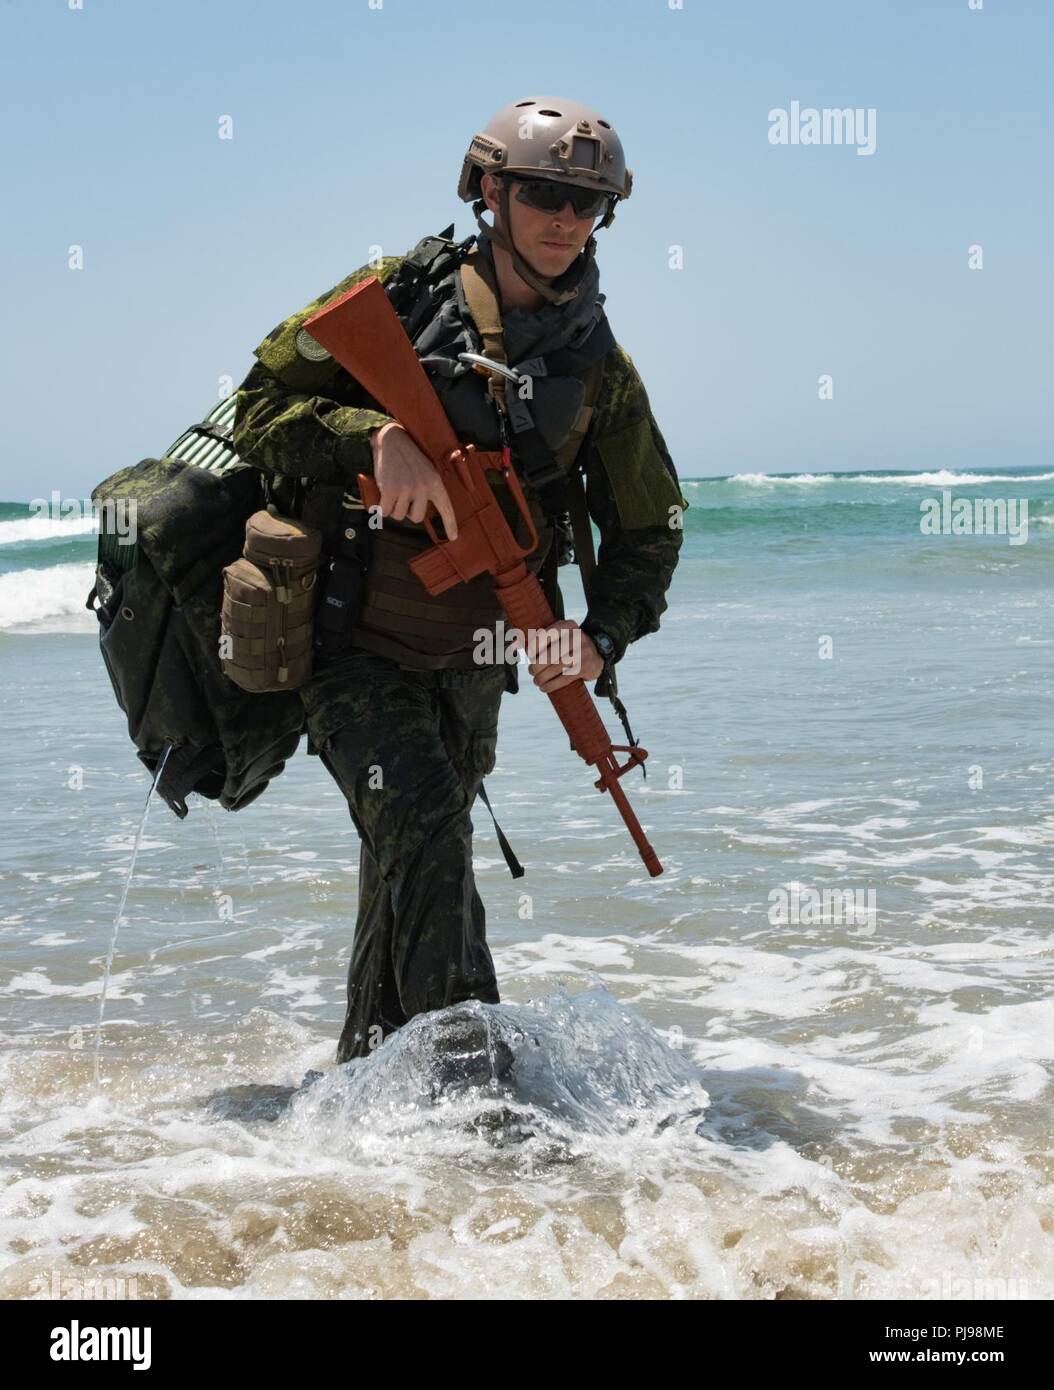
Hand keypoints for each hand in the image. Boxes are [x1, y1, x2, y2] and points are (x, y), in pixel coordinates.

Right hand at [370, 422, 458, 539]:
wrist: (392, 441)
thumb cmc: (408, 458)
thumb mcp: (426, 471)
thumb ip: (428, 490)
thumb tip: (419, 515)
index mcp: (435, 483)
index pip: (446, 508)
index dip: (450, 524)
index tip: (453, 538)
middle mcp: (423, 487)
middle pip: (415, 518)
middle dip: (406, 510)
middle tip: (402, 494)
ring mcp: (406, 489)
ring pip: (398, 515)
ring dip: (392, 507)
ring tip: (393, 489)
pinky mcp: (390, 490)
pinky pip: (385, 512)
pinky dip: (380, 507)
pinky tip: (382, 495)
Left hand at [518, 618, 605, 693]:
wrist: (599, 652)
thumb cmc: (571, 645)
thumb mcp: (560, 635)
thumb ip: (539, 638)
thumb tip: (512, 645)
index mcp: (567, 625)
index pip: (544, 635)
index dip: (533, 648)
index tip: (529, 656)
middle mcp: (576, 637)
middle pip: (547, 655)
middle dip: (536, 666)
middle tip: (532, 671)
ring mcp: (582, 652)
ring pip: (554, 668)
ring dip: (541, 678)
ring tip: (537, 681)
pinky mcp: (585, 668)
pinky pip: (563, 679)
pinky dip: (551, 685)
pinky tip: (544, 687)